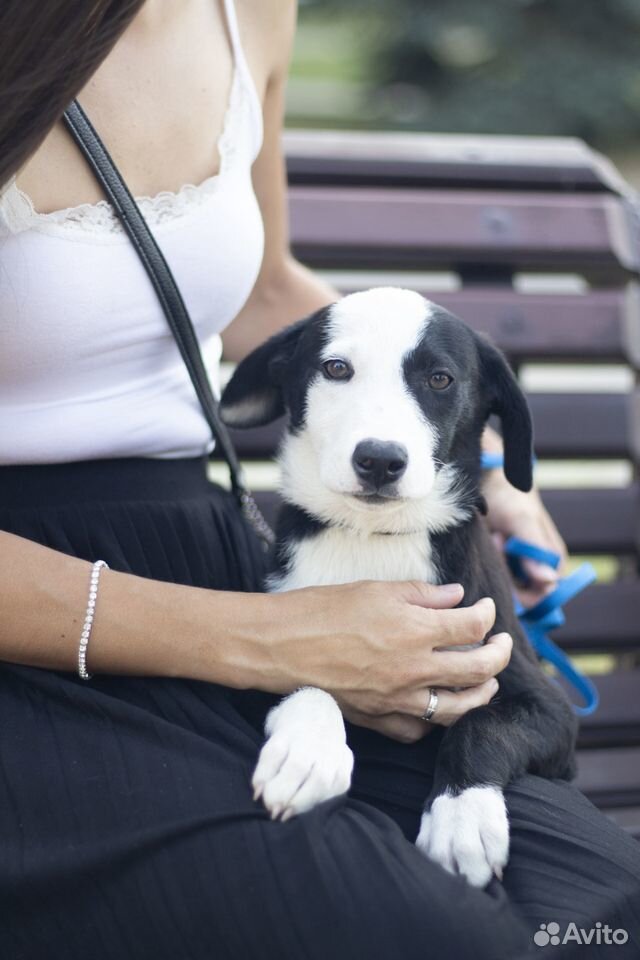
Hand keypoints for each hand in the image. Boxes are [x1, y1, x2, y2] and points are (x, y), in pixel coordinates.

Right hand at [265, 581, 512, 742]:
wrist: (280, 645)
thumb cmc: (322, 609)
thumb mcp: (375, 590)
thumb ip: (421, 595)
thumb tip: (456, 597)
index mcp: (414, 631)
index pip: (472, 627)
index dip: (485, 615)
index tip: (484, 608)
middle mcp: (413, 669)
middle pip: (478, 670)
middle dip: (498, 655)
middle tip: (501, 643)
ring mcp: (397, 699)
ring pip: (457, 708)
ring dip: (480, 694)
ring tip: (486, 683)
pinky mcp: (378, 718)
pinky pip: (419, 730)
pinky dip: (435, 721)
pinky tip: (439, 707)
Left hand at [483, 466, 566, 606]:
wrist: (489, 477)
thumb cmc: (511, 496)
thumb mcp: (522, 521)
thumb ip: (535, 552)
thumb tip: (550, 582)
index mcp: (554, 560)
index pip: (543, 595)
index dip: (522, 584)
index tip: (505, 551)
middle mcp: (540, 566)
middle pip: (522, 591)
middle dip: (505, 570)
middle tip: (498, 538)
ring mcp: (520, 566)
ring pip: (506, 582)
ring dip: (497, 562)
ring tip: (494, 534)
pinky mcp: (504, 562)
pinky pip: (496, 573)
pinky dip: (490, 558)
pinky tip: (490, 537)